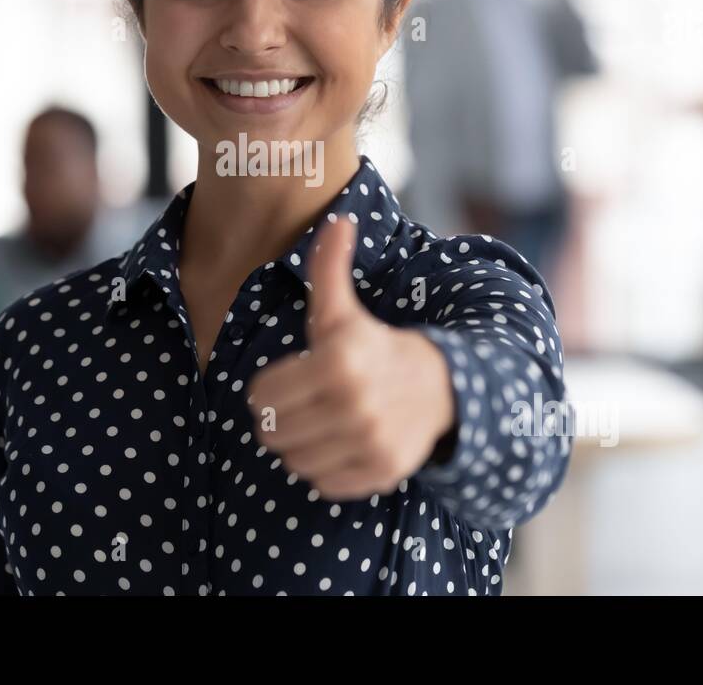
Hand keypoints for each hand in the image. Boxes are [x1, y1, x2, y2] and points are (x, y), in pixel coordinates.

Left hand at [247, 217, 455, 500]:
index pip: (261, 395)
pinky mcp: (380, 472)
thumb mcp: (344, 311)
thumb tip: (337, 220)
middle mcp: (354, 405)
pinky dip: (325, 468)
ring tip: (321, 423)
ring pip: (293, 461)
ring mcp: (369, 442)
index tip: (290, 379)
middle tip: (302, 404)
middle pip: (272, 432)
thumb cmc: (375, 346)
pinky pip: (323, 483)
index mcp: (337, 361)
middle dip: (280, 418)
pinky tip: (341, 443)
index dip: (268, 387)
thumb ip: (328, 268)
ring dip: (300, 444)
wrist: (441, 386)